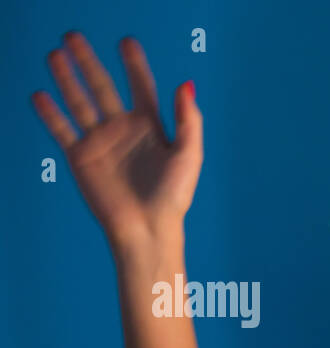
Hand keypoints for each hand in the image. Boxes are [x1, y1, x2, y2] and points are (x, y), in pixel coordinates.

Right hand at [31, 32, 201, 248]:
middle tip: (73, 36)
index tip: (126, 42)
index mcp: (151, 127)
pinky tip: (40, 94)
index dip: (134, 65)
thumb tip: (186, 84)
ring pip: (79, 102)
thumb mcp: (189, 155)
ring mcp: (100, 142)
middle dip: (88, 61)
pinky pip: (62, 130)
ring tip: (55, 54)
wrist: (147, 229)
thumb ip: (188, 120)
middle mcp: (123, 130)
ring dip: (66, 78)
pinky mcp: (80, 158)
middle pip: (102, 87)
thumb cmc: (173, 196)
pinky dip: (50, 113)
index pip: (141, 87)